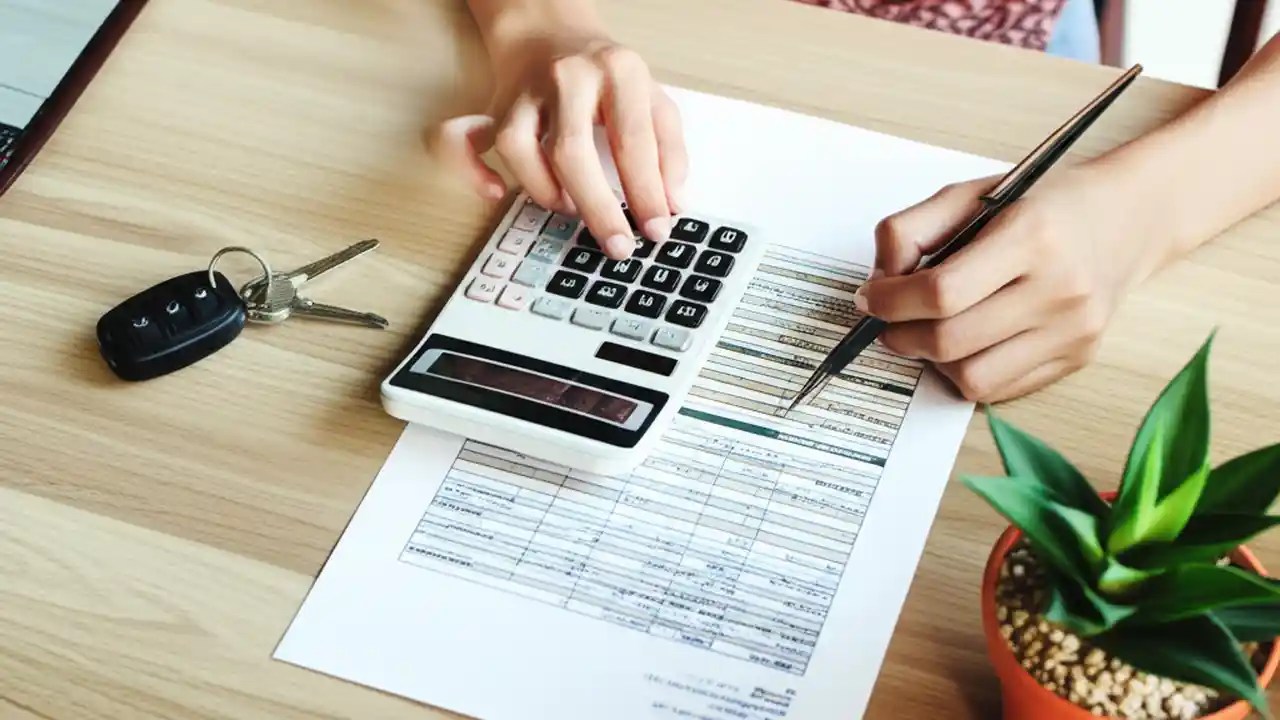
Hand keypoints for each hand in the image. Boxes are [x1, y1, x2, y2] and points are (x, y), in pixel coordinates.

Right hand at [435, 21, 684, 259]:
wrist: (551, 32)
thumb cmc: (606, 77)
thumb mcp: (653, 100)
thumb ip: (669, 150)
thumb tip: (672, 205)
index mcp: (618, 72)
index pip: (633, 140)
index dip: (646, 192)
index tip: (656, 230)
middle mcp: (568, 77)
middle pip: (572, 151)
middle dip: (597, 208)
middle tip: (617, 245)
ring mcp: (524, 92)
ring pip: (518, 148)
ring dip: (545, 192)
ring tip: (570, 209)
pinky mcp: (493, 107)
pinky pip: (463, 140)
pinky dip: (473, 172)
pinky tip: (497, 195)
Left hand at [855, 166, 1163, 402]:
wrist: (1128, 218)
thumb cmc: (1042, 205)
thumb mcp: (971, 195)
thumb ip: (910, 230)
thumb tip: (878, 284)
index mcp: (1032, 236)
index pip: (941, 292)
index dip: (891, 302)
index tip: (871, 298)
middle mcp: (1060, 290)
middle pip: (950, 340)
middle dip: (901, 335)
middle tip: (889, 321)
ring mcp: (1073, 331)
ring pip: (972, 377)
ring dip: (932, 360)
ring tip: (928, 331)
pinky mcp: (1077, 359)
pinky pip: (1000, 389)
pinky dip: (967, 371)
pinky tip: (965, 342)